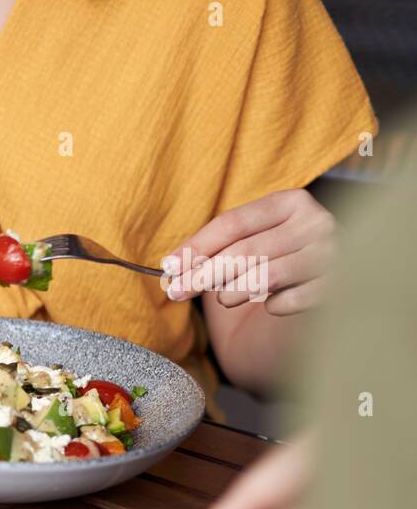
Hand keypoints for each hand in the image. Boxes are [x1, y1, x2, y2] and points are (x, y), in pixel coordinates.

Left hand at [163, 189, 335, 315]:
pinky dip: (272, 306)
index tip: (168, 268)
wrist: (324, 286)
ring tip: (224, 299)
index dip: (196, 247)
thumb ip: (215, 249)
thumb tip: (172, 267)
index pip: (233, 223)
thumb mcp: (248, 244)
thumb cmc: (277, 260)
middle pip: (246, 250)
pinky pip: (291, 301)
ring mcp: (333, 254)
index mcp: (292, 202)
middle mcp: (317, 223)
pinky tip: (269, 304)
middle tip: (177, 292)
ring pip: (267, 276)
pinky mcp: (339, 287)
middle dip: (203, 275)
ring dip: (233, 292)